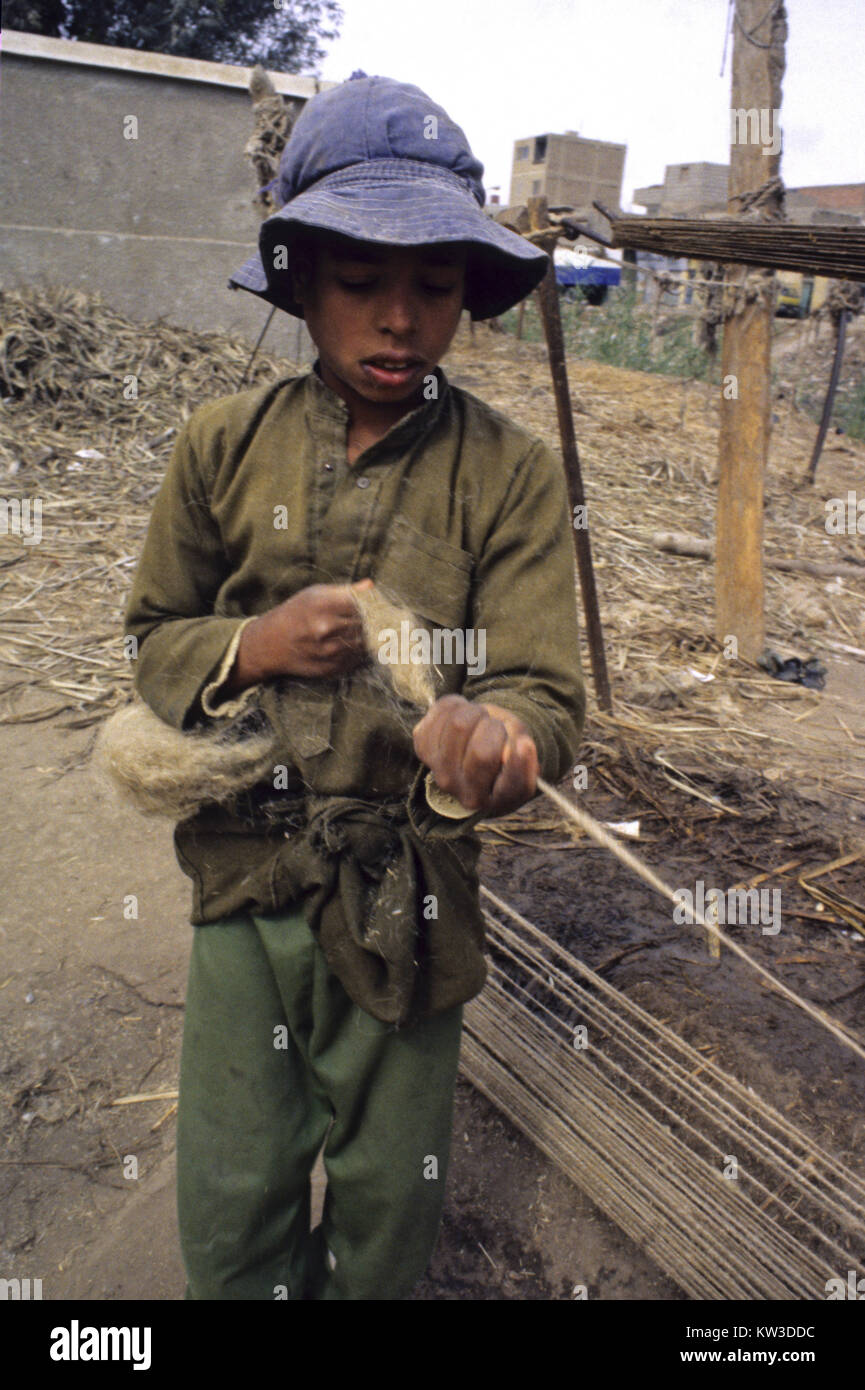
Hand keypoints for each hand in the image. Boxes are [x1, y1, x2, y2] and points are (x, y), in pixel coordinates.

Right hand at [228, 578, 373, 686]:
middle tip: (368, 619)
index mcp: (324, 604)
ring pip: (364, 643)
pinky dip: (356, 652)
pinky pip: (356, 659)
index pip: (365, 604)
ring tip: (352, 631)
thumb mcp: (315, 594)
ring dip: (363, 638)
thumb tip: (371, 586)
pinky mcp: (331, 668)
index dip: (373, 605)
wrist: (270, 644)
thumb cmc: (295, 613)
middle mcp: (327, 628)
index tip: (374, 606)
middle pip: (367, 624)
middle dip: (370, 622)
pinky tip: (344, 645)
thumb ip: (346, 591)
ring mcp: (329, 651)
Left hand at [412, 694, 538, 817]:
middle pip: (482, 752)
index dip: (520, 762)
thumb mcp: (523, 762)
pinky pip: (444, 710)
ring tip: (481, 720)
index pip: (507, 783)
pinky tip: (464, 714)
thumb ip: (524, 757)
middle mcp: (459, 790)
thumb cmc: (505, 756)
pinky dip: (459, 704)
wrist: (475, 755)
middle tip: (497, 727)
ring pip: (459, 724)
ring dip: (477, 712)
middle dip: (497, 729)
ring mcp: (437, 769)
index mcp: (490, 800)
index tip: (526, 743)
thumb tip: (521, 746)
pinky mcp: (422, 745)